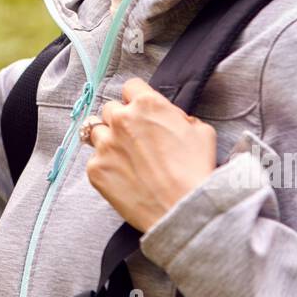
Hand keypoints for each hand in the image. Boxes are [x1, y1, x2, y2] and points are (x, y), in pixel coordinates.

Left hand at [84, 77, 218, 232]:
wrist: (183, 209)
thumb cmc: (196, 171)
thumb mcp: (201, 131)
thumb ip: (179, 117)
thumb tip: (171, 120)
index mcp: (146, 104)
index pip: (131, 87)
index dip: (138, 100)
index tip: (140, 112)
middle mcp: (121, 119)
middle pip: (110, 108)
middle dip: (121, 120)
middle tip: (134, 138)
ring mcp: (105, 144)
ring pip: (96, 132)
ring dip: (108, 140)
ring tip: (124, 157)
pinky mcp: (95, 169)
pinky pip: (94, 161)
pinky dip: (106, 167)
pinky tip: (123, 177)